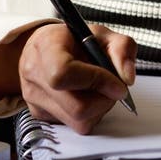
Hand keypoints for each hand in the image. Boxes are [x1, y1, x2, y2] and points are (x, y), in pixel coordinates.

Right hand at [19, 23, 136, 133]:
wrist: (44, 48)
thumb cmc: (72, 40)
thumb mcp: (102, 33)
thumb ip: (122, 48)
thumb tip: (126, 78)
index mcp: (46, 46)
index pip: (64, 73)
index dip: (96, 81)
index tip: (117, 82)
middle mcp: (34, 73)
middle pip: (76, 107)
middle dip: (104, 100)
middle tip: (112, 87)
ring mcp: (34, 97)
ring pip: (78, 122)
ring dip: (99, 109)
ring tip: (99, 91)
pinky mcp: (40, 115)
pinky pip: (74, 126)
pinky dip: (89, 115)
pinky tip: (86, 97)